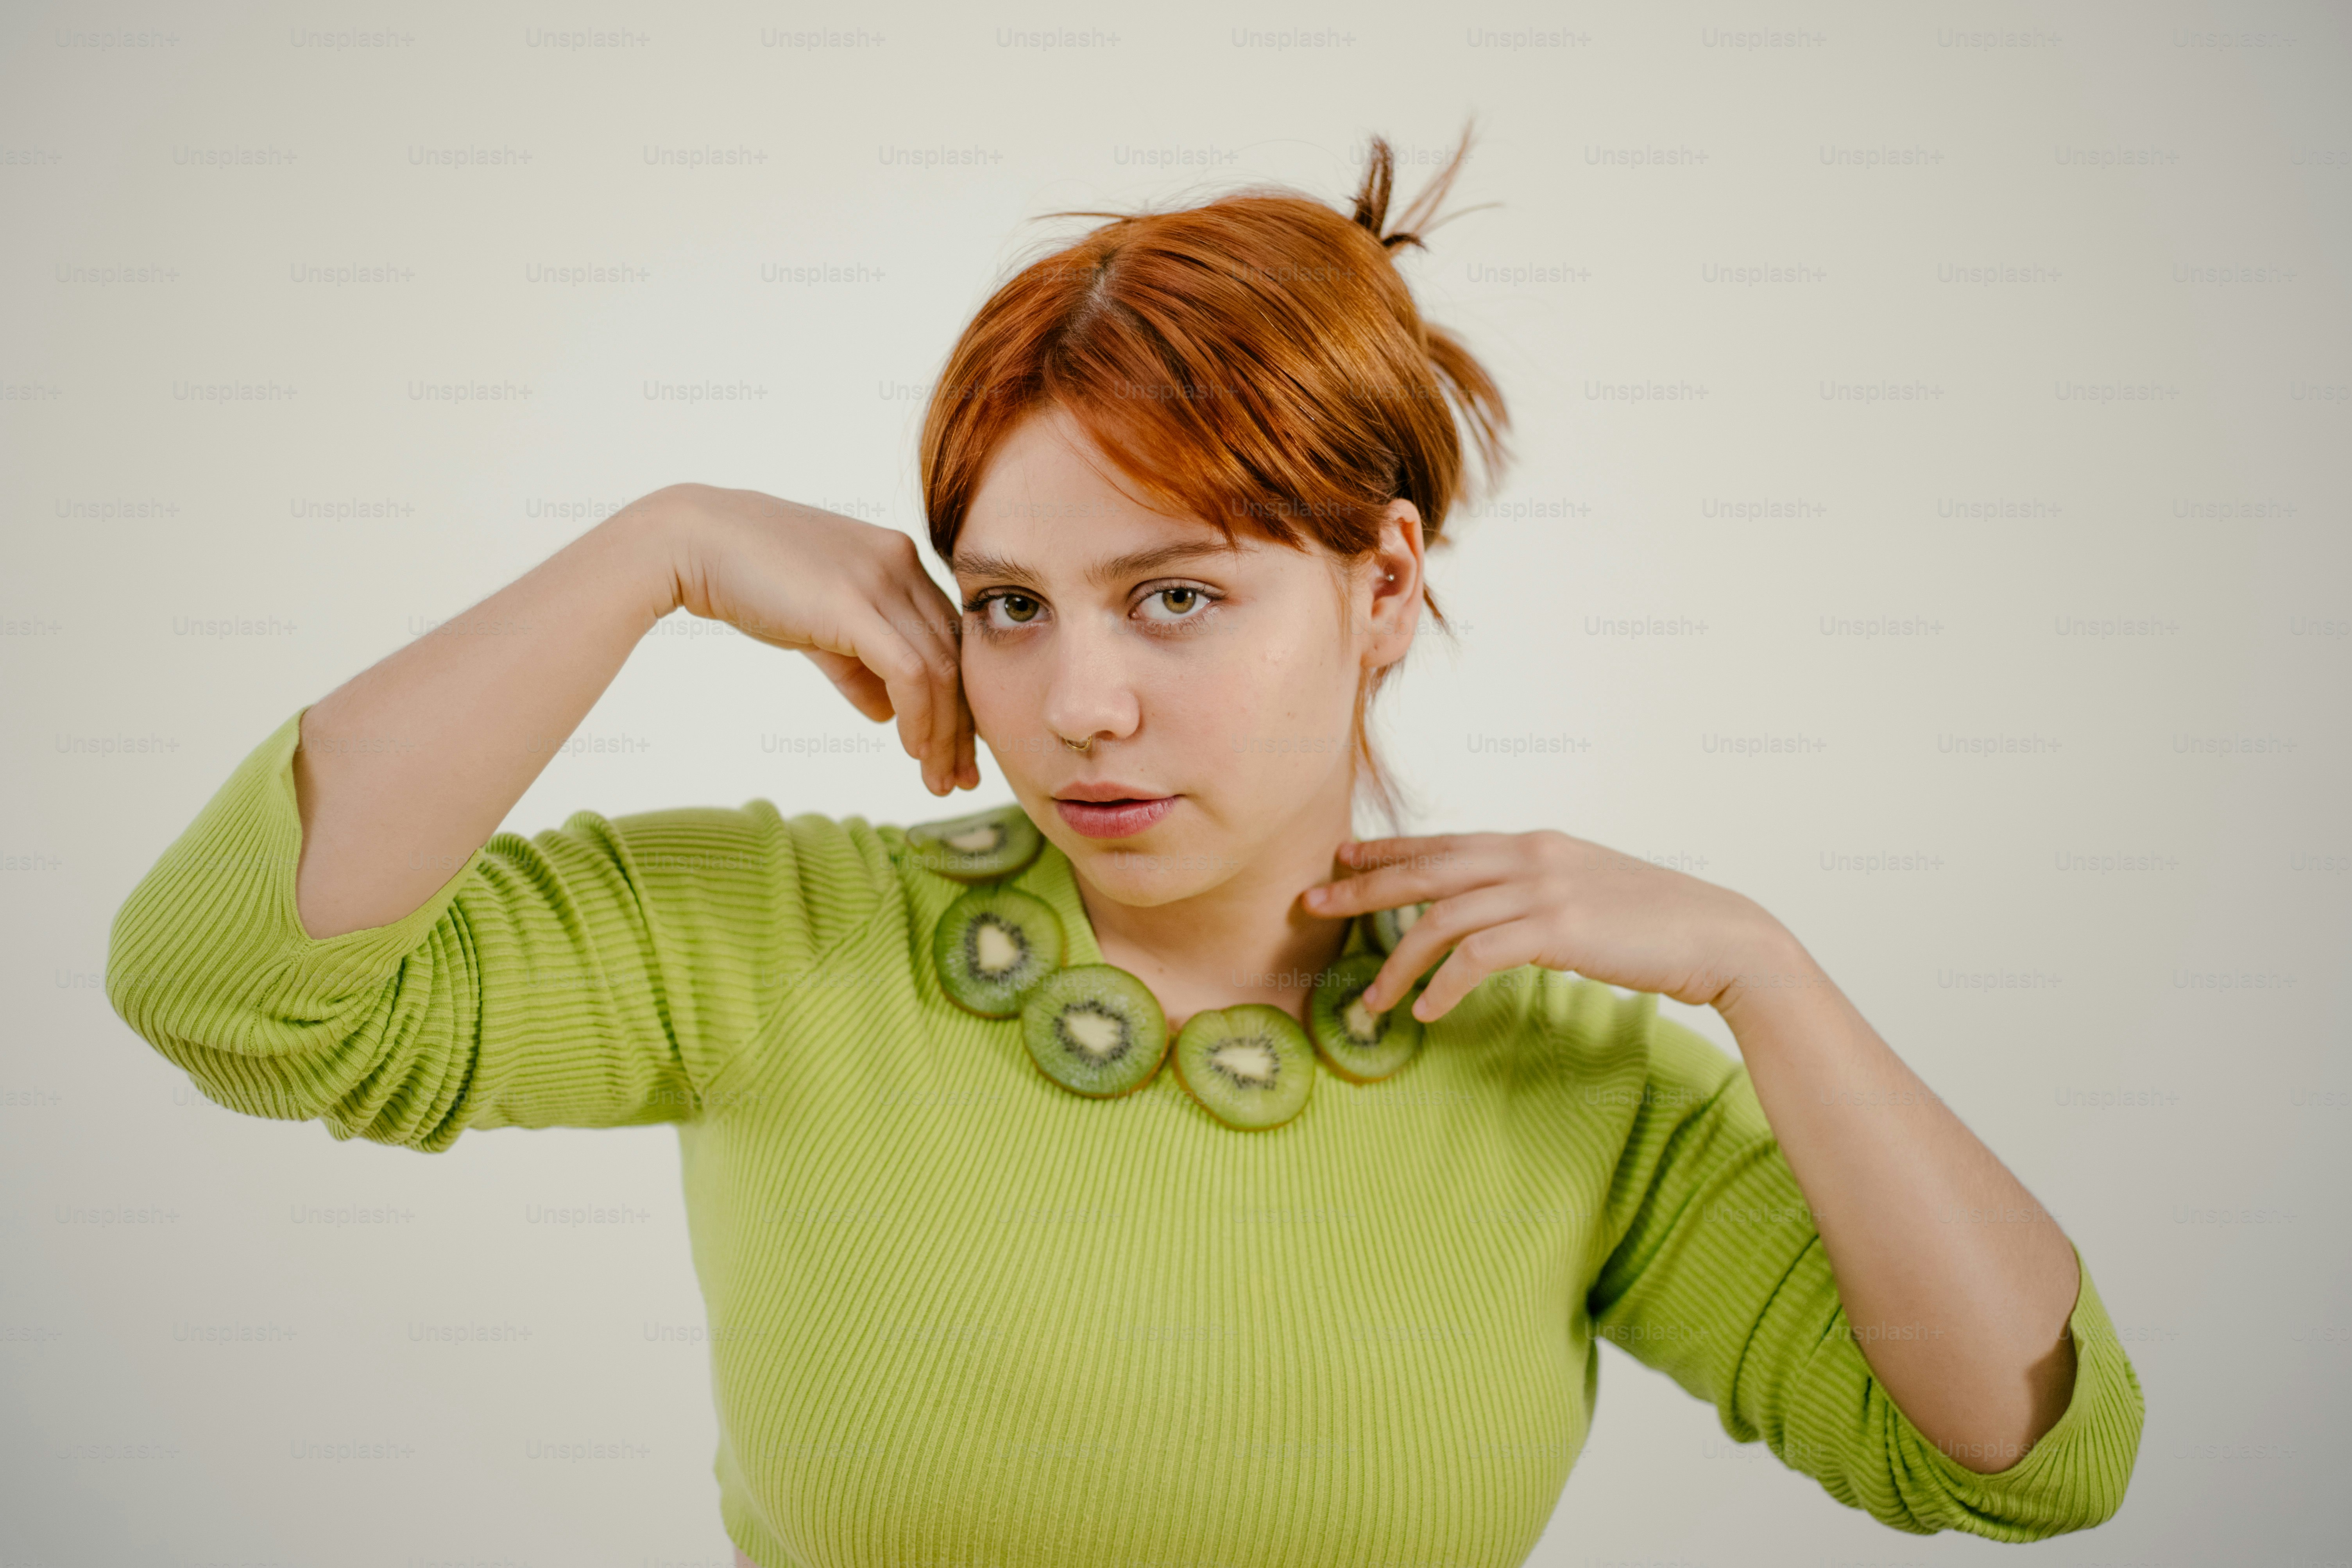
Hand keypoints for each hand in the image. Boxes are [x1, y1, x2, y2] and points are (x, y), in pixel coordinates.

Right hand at [649, 483, 978, 795]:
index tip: (959, 749)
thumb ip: (856, 664)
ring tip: (938, 780)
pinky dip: (920, 717)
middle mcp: (902, 562)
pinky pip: (910, 672)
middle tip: (962, 779)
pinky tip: (912, 750)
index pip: (950, 637)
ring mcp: (881, 579)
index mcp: (898, 559)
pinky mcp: (854, 603)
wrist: (692, 541)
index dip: (962, 697)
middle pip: (957, 655)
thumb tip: (887, 711)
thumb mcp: (817, 624)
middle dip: (964, 725)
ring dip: (943, 734)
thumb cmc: (747, 579)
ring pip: (941, 669)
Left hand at [1302, 831, 1792, 1021]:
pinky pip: (1478, 956)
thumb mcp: (1584, 888)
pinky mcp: (1557, 929)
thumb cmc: (1653, 921)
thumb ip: (1534, 889)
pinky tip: (1427, 1012)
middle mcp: (1530, 856)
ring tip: (1367, 1000)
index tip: (1341, 858)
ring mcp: (1543, 889)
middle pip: (1425, 870)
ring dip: (1397, 963)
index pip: (1443, 842)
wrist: (1718, 935)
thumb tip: (1492, 909)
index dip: (1387, 850)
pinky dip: (1445, 985)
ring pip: (1442, 918)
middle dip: (1362, 890)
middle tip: (1311, 905)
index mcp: (1533, 843)